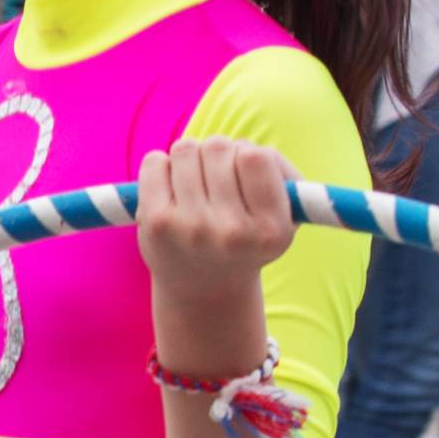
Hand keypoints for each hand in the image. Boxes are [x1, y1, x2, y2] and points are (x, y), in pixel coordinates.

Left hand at [132, 136, 296, 297]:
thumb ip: (284, 176)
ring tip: (195, 185)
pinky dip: (161, 166)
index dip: (248, 154)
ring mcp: (191, 229)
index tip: (245, 172)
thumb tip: (259, 153)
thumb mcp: (282, 215)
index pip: (257, 157)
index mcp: (271, 231)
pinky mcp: (157, 225)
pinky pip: (154, 162)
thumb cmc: (246, 238)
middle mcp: (232, 233)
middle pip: (218, 147)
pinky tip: (171, 190)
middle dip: (217, 154)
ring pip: (186, 149)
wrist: (203, 290)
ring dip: (191, 158)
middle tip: (217, 180)